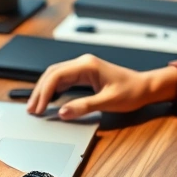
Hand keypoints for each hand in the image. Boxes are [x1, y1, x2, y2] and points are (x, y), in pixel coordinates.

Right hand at [27, 54, 176, 119]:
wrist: (145, 87)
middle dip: (39, 91)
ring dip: (45, 90)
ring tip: (35, 106)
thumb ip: (84, 106)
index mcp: (87, 65)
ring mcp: (83, 68)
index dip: (44, 92)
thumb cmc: (131, 92)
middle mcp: (83, 63)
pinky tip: (48, 100)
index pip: (57, 75)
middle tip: (31, 109)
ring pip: (56, 76)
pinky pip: (64, 80)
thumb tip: (62, 112)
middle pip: (52, 74)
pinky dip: (53, 90)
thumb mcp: (108, 102)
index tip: (37, 108)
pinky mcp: (85, 74)